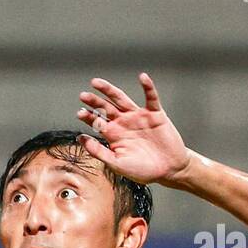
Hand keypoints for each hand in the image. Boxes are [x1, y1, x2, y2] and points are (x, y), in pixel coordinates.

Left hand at [76, 73, 191, 184]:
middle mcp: (124, 123)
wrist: (168, 170)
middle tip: (83, 96)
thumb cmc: (141, 170)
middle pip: (106, 108)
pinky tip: (143, 77)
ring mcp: (139, 117)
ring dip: (109, 91)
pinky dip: (148, 87)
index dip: (88, 117)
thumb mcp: (116, 163)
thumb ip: (99, 151)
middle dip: (94, 101)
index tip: (80, 113)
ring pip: (122, 99)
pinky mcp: (156, 114)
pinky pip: (152, 98)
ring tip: (96, 83)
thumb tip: (80, 139)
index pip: (97, 122)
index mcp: (113, 134)